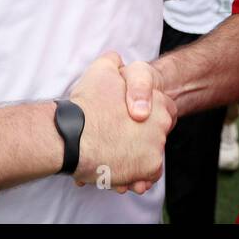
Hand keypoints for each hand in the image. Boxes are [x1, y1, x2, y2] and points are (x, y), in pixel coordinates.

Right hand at [69, 51, 174, 193]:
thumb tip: (117, 60)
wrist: (72, 136)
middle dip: (140, 139)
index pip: (165, 109)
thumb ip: (113, 62)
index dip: (149, 114)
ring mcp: (157, 147)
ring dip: (135, 160)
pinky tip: (118, 175)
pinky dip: (135, 178)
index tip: (133, 120)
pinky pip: (146, 177)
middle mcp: (162, 124)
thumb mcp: (101, 70)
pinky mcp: (149, 169)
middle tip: (118, 141)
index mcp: (156, 101)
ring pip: (149, 156)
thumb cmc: (87, 104)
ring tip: (113, 160)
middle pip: (156, 135)